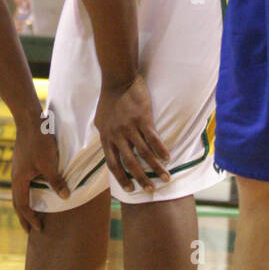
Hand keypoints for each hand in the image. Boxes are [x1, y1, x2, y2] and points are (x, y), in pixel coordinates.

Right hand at [11, 112, 69, 233]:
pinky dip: (25, 194)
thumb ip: (55, 181)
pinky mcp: (21, 162)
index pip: (23, 206)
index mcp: (19, 180)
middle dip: (23, 217)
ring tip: (30, 214)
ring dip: (23, 206)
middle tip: (28, 230)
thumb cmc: (39, 142)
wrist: (29, 120)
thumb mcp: (49, 163)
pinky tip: (33, 192)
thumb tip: (65, 197)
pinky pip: (21, 184)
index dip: (30, 219)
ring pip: (17, 193)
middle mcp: (15, 177)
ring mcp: (17, 170)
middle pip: (16, 203)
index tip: (39, 228)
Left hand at [94, 73, 168, 194]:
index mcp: (106, 137)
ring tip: (165, 178)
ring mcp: (130, 127)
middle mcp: (117, 135)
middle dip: (141, 178)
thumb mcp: (100, 120)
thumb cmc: (109, 99)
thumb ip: (105, 134)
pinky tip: (168, 158)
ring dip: (156, 167)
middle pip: (130, 163)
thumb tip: (107, 146)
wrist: (118, 79)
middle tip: (151, 190)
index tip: (130, 189)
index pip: (113, 164)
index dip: (122, 178)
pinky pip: (153, 139)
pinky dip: (161, 150)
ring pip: (144, 153)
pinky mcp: (142, 118)